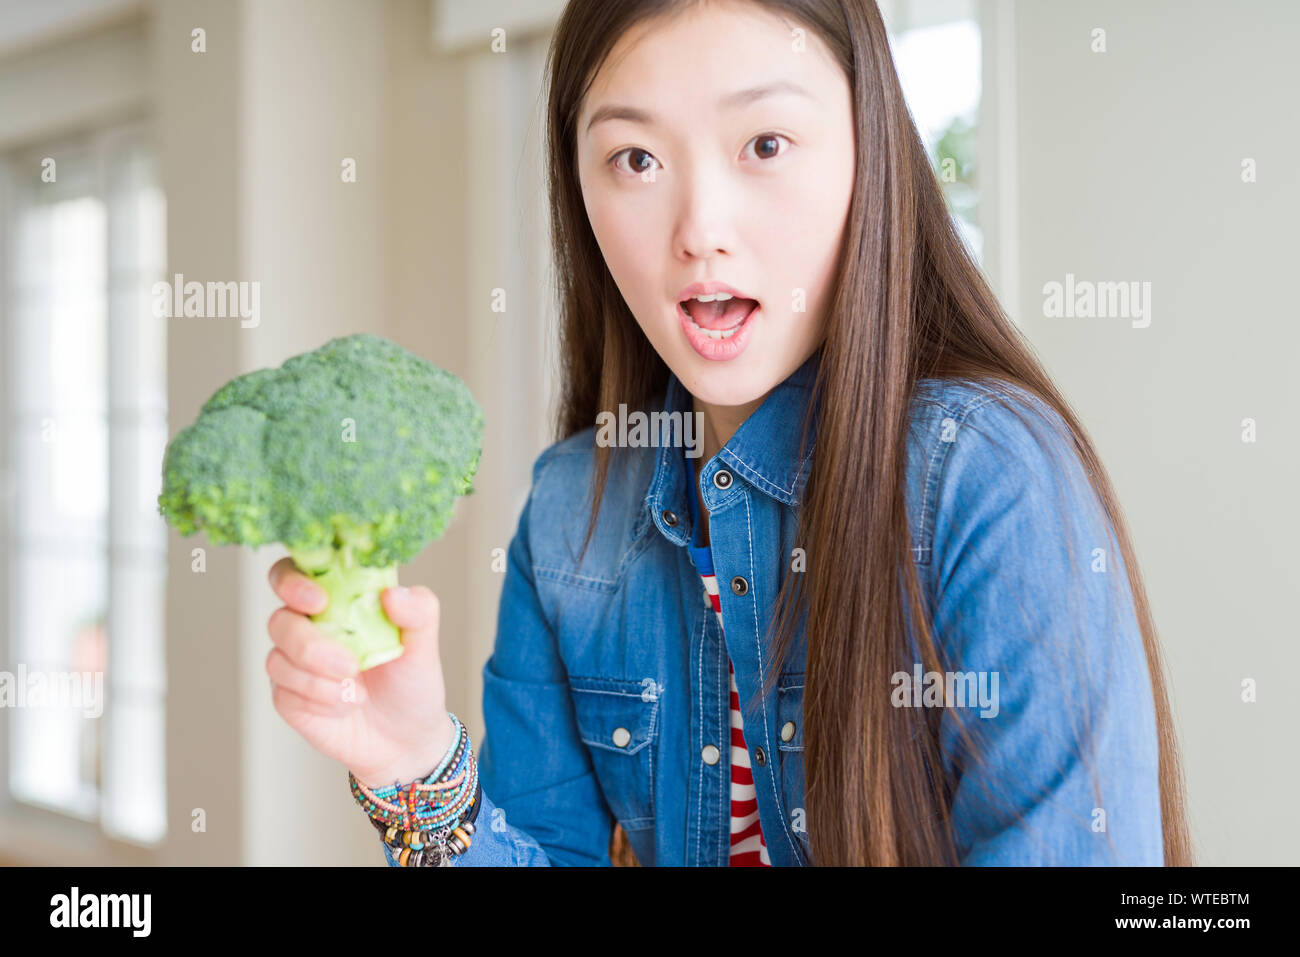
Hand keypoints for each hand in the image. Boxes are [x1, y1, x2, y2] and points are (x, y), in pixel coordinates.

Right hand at [265, 557, 456, 786]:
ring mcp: (294, 663)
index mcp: (339, 601)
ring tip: (358, 693)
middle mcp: (310, 627)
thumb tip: (393, 593)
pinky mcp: (288, 697)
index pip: (296, 573)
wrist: (405, 740)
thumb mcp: (424, 645)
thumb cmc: (412, 683)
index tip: (318, 600)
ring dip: (320, 679)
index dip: (294, 580)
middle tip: (348, 663)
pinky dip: (319, 700)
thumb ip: (419, 611)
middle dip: (307, 642)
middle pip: (280, 619)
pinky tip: (345, 707)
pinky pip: (285, 692)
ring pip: (278, 659)